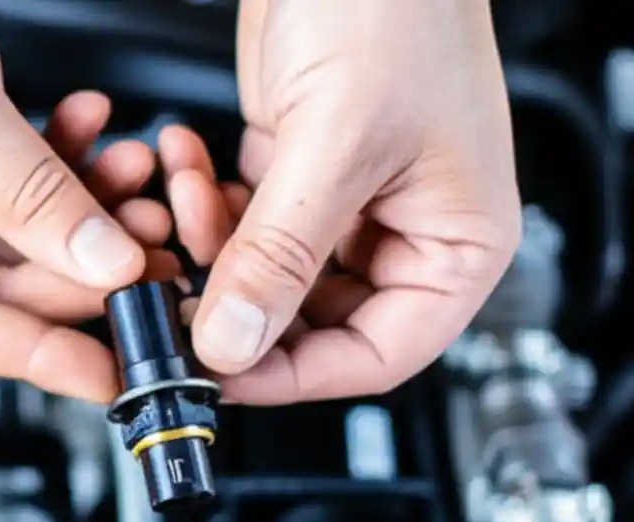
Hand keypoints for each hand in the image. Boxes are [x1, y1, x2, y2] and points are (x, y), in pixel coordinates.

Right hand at [0, 2, 170, 402]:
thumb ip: (34, 200)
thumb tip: (105, 264)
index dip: (36, 353)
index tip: (109, 371)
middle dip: (74, 266)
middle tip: (149, 258)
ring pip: (11, 233)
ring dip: (77, 209)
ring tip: (134, 183)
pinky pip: (8, 182)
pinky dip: (55, 160)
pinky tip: (92, 130)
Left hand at [167, 0, 520, 403]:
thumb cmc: (395, 8)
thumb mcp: (337, 144)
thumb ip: (281, 255)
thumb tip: (234, 342)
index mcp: (455, 244)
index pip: (376, 356)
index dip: (295, 375)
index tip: (222, 373)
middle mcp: (404, 231)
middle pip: (311, 322)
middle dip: (238, 305)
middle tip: (178, 298)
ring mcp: (346, 202)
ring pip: (264, 275)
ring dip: (210, 245)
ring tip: (181, 196)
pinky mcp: (296, 171)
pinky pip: (240, 222)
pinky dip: (203, 201)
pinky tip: (184, 160)